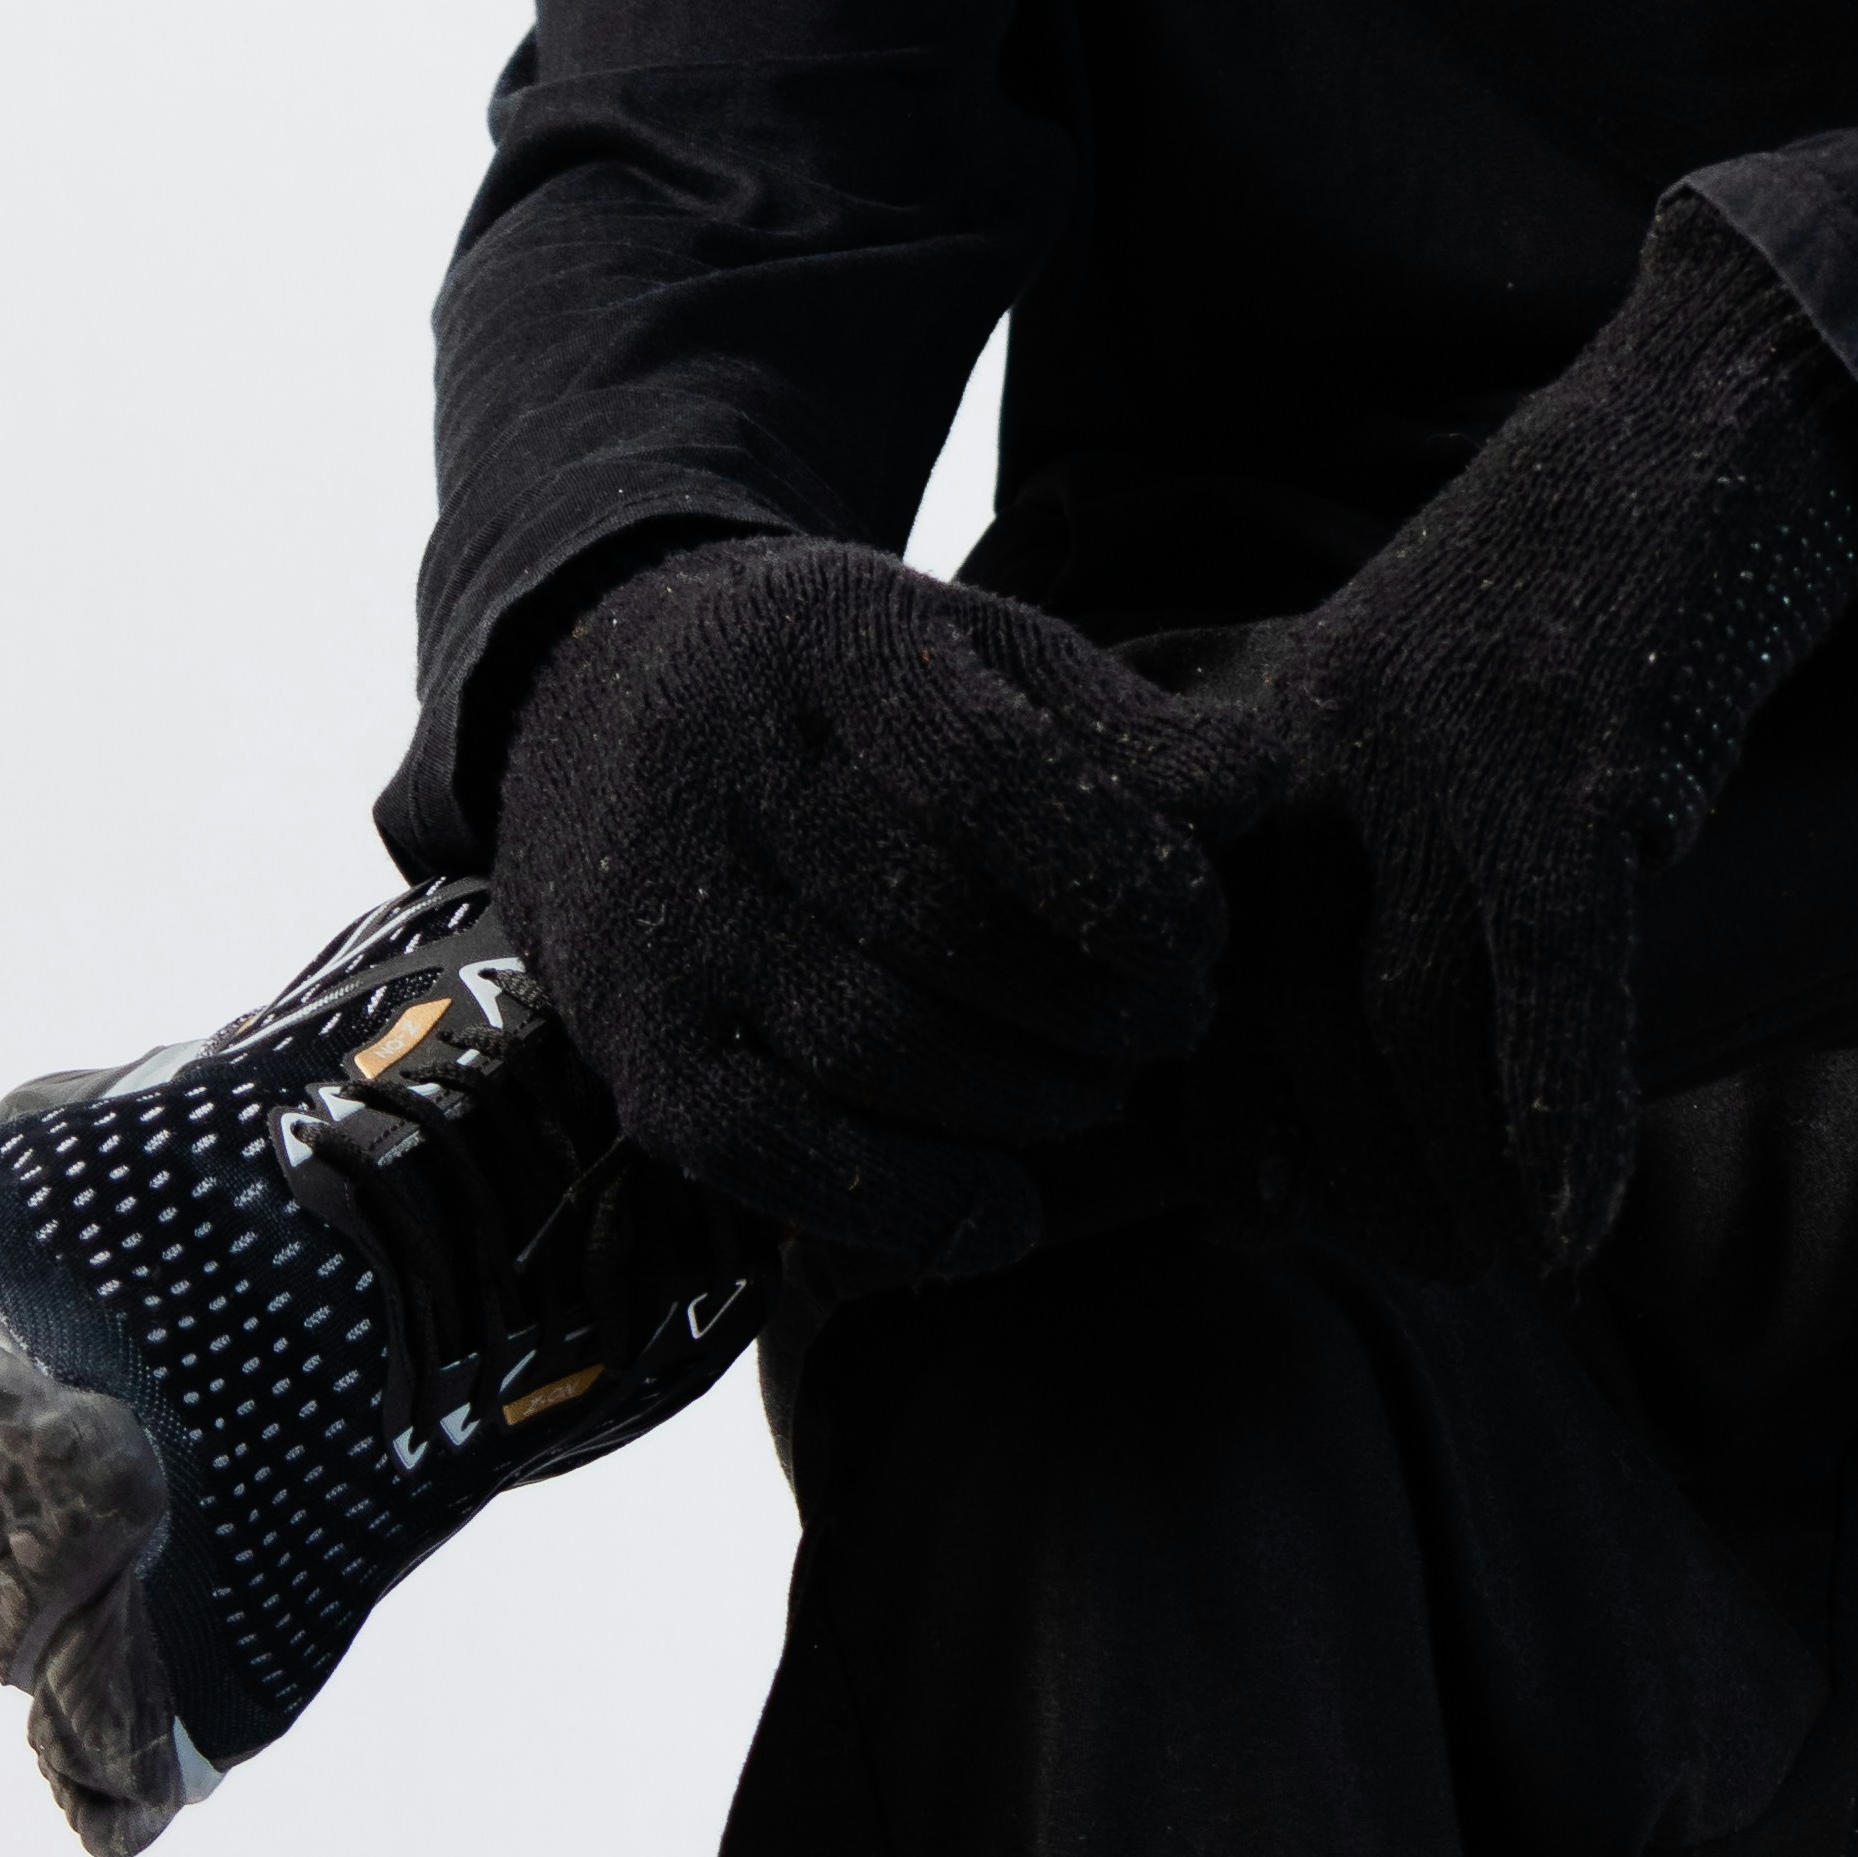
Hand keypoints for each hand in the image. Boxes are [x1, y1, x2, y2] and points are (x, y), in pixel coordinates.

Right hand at [496, 535, 1277, 1274]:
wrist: (598, 712)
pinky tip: (1006, 1207)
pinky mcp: (638, 1055)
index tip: (1203, 926)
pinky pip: (778, 1158)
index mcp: (831, 649)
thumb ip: (1120, 725)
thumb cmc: (854, 695)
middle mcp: (727, 781)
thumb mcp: (979, 651)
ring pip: (874, 1051)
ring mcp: (667, 928)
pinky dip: (910, 1205)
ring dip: (1032, 1099)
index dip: (1124, 871)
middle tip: (1179, 1016)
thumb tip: (1258, 797)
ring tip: (1107, 1084)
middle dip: (1102, 1001)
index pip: (991, 777)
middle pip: (945, 929)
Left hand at [1237, 202, 1857, 1281]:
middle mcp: (1332, 736)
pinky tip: (1582, 1221)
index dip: (1246, 1117)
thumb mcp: (1423, 701)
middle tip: (1443, 1266)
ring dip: (1467, 1174)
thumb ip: (1361, 838)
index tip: (1293, 1218)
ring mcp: (1449, 736)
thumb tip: (1320, 1039)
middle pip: (1294, 1018)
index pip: (1205, 978)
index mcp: (1283, 734)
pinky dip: (1564, 1107)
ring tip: (1520, 1263)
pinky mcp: (1579, 741)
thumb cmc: (1586, 584)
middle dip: (1365, 1174)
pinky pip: (1551, 963)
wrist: (1722, 406)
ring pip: (1412, 1013)